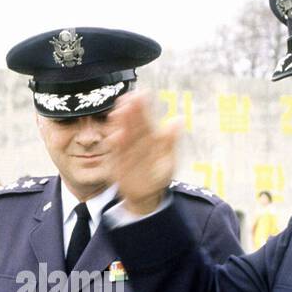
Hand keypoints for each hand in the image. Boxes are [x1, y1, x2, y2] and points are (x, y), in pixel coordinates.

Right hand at [104, 90, 180, 216]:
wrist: (146, 197)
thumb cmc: (160, 177)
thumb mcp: (169, 161)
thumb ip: (171, 142)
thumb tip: (178, 119)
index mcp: (152, 136)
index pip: (146, 116)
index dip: (143, 104)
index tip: (141, 94)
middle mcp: (137, 138)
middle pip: (132, 120)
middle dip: (130, 109)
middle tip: (128, 100)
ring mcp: (126, 146)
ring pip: (121, 130)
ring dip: (119, 121)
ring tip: (119, 114)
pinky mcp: (116, 157)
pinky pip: (114, 146)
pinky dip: (114, 141)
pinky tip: (115, 137)